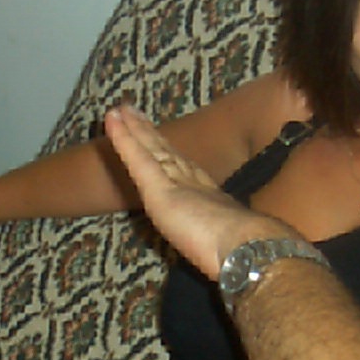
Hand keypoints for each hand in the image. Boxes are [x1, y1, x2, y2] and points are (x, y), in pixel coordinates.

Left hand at [102, 106, 294, 279]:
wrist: (247, 246)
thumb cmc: (242, 250)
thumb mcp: (229, 240)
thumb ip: (223, 236)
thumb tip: (227, 248)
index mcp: (206, 195)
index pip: (181, 167)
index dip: (168, 152)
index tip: (158, 139)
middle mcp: (190, 181)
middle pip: (165, 152)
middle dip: (149, 134)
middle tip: (133, 113)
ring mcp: (175, 182)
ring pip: (150, 148)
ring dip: (133, 128)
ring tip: (119, 109)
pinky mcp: (159, 188)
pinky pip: (138, 158)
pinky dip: (123, 138)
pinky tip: (112, 119)